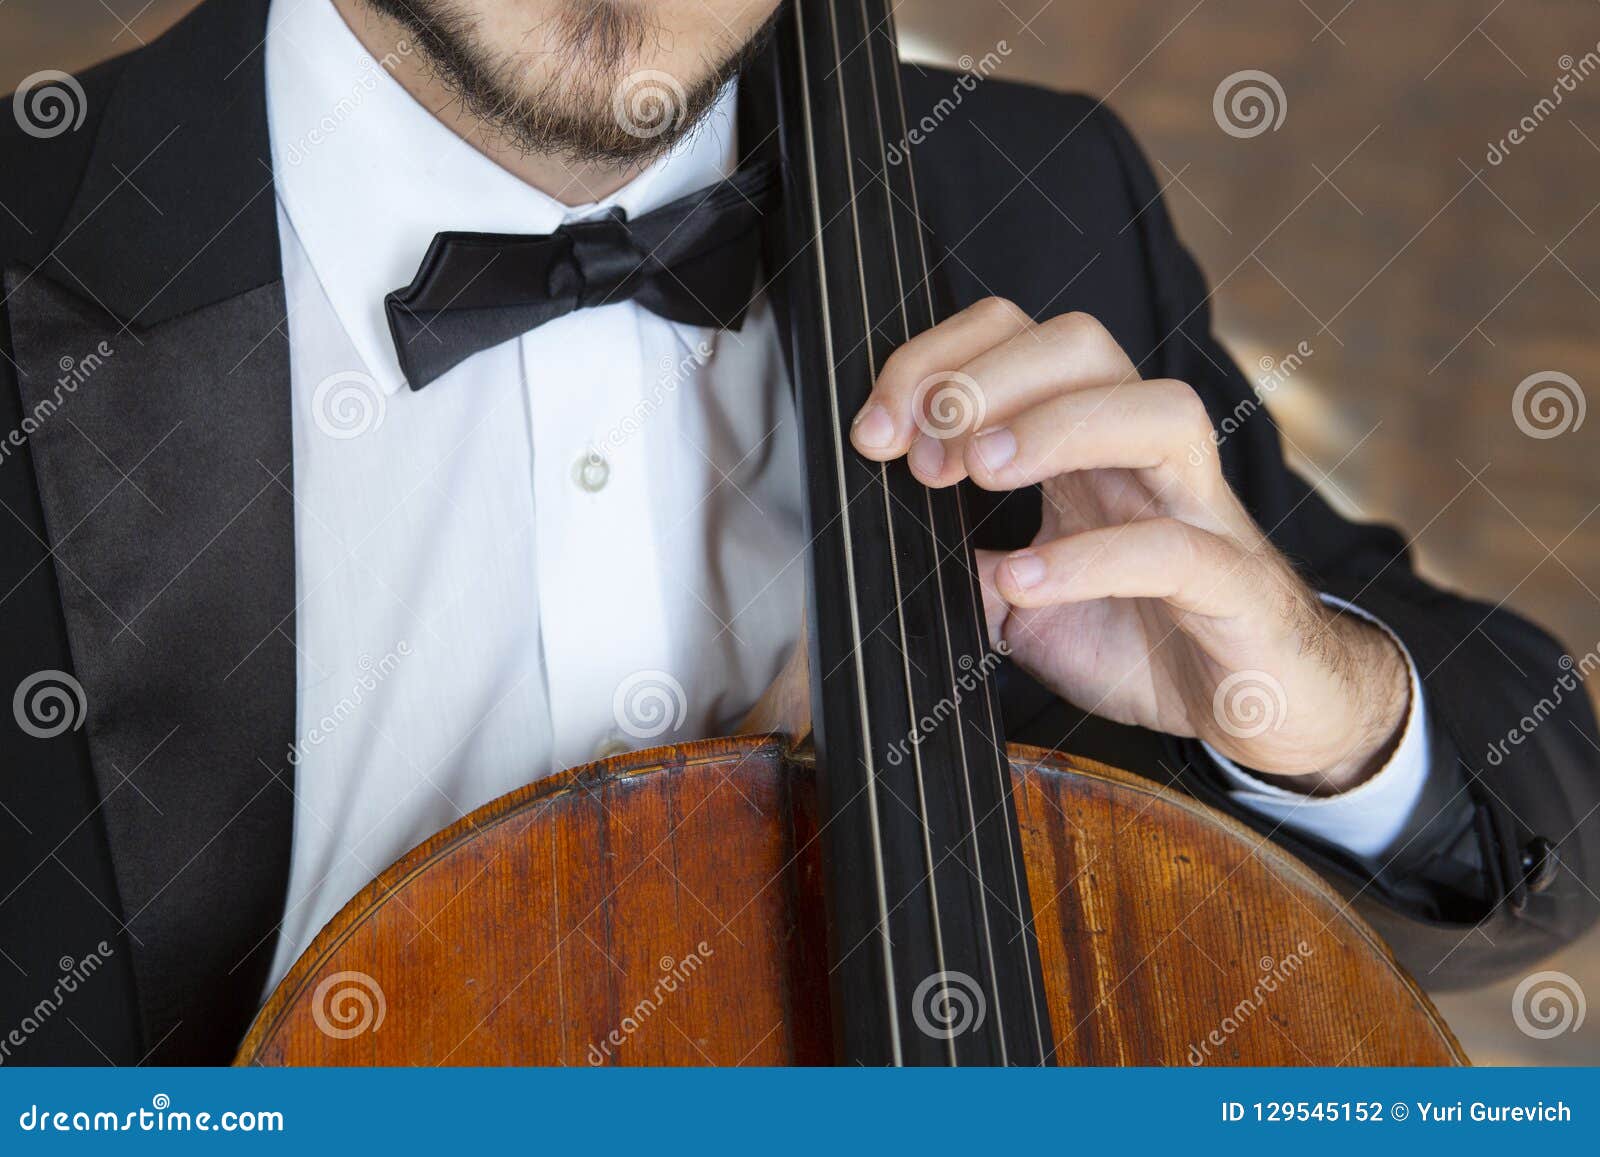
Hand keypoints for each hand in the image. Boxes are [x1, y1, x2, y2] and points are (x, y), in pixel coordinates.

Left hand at [849, 299, 1409, 792]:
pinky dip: (1090, 558)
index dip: (939, 362)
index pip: (1019, 340)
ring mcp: (1201, 514)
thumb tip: (896, 550)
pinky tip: (1023, 578)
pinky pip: (1174, 550)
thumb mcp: (1026, 609)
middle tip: (921, 451)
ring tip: (978, 473)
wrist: (1261, 709)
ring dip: (1055, 425)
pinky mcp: (1235, 587)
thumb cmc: (1146, 637)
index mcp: (1088, 446)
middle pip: (1083, 344)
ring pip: (1159, 413)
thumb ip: (968, 572)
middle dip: (986, 378)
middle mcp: (1146, 459)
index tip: (876, 432)